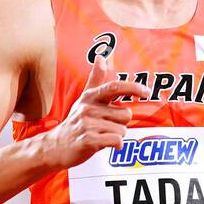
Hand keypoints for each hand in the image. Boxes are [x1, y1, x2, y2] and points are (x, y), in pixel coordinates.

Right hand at [42, 54, 150, 171]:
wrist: (56, 147)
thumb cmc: (75, 123)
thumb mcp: (84, 99)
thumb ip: (95, 79)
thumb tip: (101, 57)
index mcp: (91, 97)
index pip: (115, 87)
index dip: (133, 87)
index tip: (147, 92)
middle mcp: (89, 108)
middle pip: (126, 115)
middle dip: (121, 124)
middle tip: (105, 127)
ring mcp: (87, 124)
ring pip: (122, 130)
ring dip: (116, 136)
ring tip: (101, 136)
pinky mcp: (88, 140)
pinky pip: (116, 140)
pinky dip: (116, 145)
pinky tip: (104, 145)